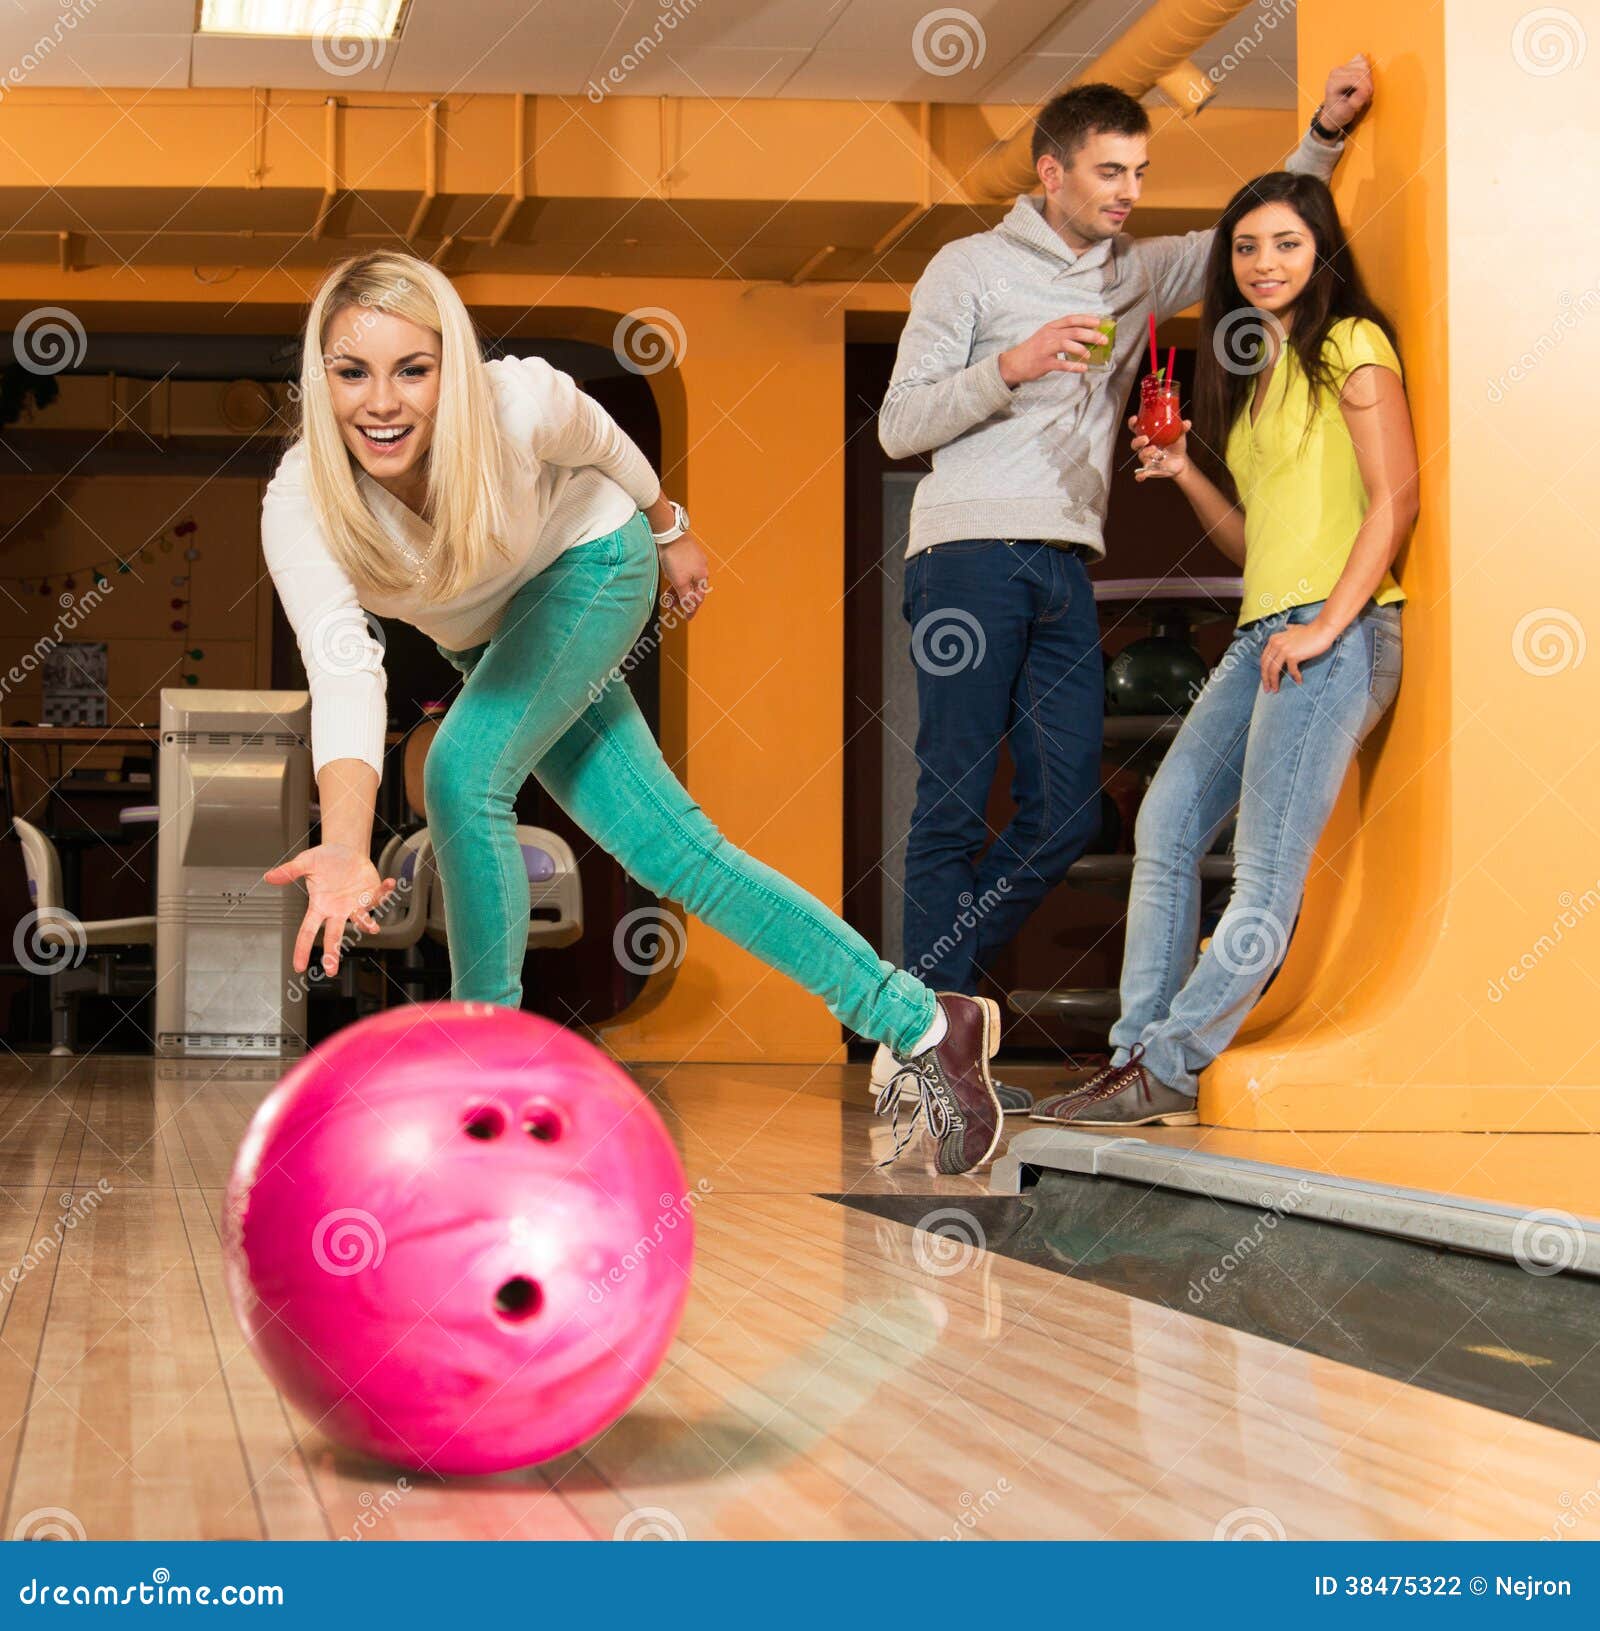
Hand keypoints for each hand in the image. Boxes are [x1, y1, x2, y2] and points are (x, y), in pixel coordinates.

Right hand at [262, 842, 395, 975]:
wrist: (345, 851)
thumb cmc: (324, 860)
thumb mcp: (305, 863)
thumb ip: (289, 871)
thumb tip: (268, 877)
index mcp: (319, 907)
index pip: (307, 931)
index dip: (302, 949)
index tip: (298, 967)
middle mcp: (338, 911)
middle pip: (334, 935)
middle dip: (332, 952)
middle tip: (331, 970)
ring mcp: (355, 905)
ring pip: (361, 920)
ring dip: (366, 923)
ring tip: (372, 927)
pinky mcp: (371, 895)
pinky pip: (379, 896)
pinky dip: (385, 891)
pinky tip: (391, 883)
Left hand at [658, 529, 709, 618]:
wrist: (670, 534)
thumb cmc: (675, 558)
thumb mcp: (679, 582)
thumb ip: (686, 596)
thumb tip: (692, 608)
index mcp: (702, 577)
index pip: (698, 598)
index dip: (692, 609)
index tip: (687, 617)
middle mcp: (702, 569)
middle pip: (693, 589)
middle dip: (682, 599)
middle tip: (672, 606)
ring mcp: (695, 561)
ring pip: (688, 580)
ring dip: (678, 590)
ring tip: (667, 596)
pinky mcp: (688, 554)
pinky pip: (684, 571)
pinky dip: (678, 579)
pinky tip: (670, 580)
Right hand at [999, 315, 1107, 385]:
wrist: (1013, 364)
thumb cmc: (1032, 351)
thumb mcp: (1046, 337)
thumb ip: (1062, 335)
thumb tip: (1085, 337)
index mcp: (1050, 327)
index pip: (1071, 319)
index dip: (1086, 319)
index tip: (1099, 322)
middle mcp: (1048, 335)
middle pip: (1073, 331)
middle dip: (1091, 335)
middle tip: (1103, 340)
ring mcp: (1045, 349)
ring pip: (1067, 344)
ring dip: (1081, 349)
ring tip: (1090, 355)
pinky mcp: (1043, 363)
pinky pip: (1061, 364)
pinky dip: (1073, 366)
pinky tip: (1082, 368)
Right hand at [1129, 415, 1190, 479]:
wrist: (1180, 461)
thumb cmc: (1176, 445)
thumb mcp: (1179, 436)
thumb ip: (1182, 429)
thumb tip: (1187, 422)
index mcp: (1149, 436)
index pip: (1136, 428)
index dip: (1133, 423)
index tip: (1135, 419)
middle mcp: (1145, 447)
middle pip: (1135, 443)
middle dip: (1138, 441)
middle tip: (1146, 439)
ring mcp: (1146, 458)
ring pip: (1141, 456)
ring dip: (1146, 453)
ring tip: (1156, 450)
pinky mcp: (1149, 470)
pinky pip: (1141, 474)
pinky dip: (1140, 475)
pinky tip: (1143, 475)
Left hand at [1261, 620, 1336, 691]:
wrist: (1322, 629)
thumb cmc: (1310, 631)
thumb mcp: (1293, 629)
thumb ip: (1287, 631)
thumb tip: (1286, 628)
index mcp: (1273, 639)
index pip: (1264, 658)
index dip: (1263, 671)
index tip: (1265, 680)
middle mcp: (1276, 644)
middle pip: (1265, 665)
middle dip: (1265, 679)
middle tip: (1267, 689)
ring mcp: (1284, 650)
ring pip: (1274, 670)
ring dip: (1274, 682)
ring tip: (1276, 690)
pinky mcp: (1293, 655)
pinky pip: (1291, 670)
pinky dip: (1295, 677)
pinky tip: (1299, 681)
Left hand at [1319, 53, 1373, 133]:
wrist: (1334, 111)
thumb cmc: (1339, 112)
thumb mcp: (1345, 113)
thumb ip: (1354, 104)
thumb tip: (1363, 94)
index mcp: (1333, 83)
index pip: (1356, 78)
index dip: (1365, 89)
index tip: (1366, 100)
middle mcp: (1336, 72)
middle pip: (1362, 71)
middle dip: (1368, 85)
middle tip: (1366, 97)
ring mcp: (1342, 66)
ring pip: (1365, 65)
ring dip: (1369, 79)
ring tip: (1364, 91)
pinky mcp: (1349, 64)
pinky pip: (1363, 61)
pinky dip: (1367, 71)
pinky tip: (1362, 82)